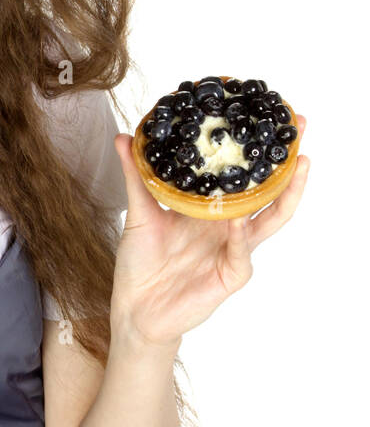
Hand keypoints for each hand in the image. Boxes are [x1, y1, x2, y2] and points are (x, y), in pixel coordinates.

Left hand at [109, 114, 309, 347]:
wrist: (134, 309)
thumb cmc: (141, 263)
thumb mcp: (140, 213)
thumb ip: (137, 176)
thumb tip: (126, 137)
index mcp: (211, 209)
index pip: (243, 176)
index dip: (258, 151)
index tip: (272, 117)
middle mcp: (228, 226)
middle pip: (267, 192)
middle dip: (287, 162)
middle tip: (300, 130)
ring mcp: (233, 251)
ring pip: (270, 222)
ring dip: (286, 195)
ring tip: (296, 167)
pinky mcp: (229, 277)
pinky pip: (242, 255)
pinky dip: (240, 237)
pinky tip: (237, 220)